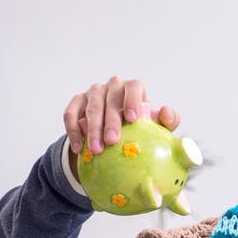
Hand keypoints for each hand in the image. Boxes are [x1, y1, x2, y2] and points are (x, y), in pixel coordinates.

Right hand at [63, 76, 180, 160]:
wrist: (117, 134)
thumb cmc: (140, 129)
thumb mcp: (155, 127)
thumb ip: (167, 122)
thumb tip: (167, 113)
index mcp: (133, 89)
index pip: (134, 87)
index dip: (133, 100)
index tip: (133, 119)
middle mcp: (112, 87)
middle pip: (110, 99)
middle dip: (110, 120)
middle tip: (112, 141)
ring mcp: (93, 93)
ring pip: (91, 107)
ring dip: (92, 129)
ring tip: (96, 150)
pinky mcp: (77, 102)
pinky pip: (71, 114)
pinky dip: (73, 130)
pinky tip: (78, 148)